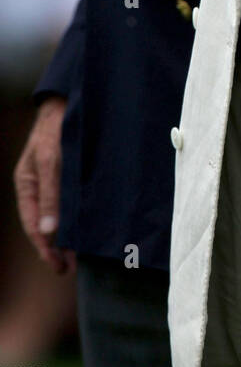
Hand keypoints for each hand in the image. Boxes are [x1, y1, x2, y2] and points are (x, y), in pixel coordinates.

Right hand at [14, 97, 73, 272]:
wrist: (73, 97)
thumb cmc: (57, 126)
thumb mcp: (51, 160)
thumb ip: (50, 194)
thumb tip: (48, 232)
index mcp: (27, 183)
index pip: (33, 224)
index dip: (45, 247)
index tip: (58, 265)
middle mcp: (40, 184)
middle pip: (46, 223)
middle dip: (56, 247)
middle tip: (69, 269)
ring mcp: (56, 179)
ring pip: (60, 214)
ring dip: (68, 235)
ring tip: (79, 257)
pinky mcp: (73, 173)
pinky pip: (72, 201)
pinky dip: (77, 217)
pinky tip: (87, 227)